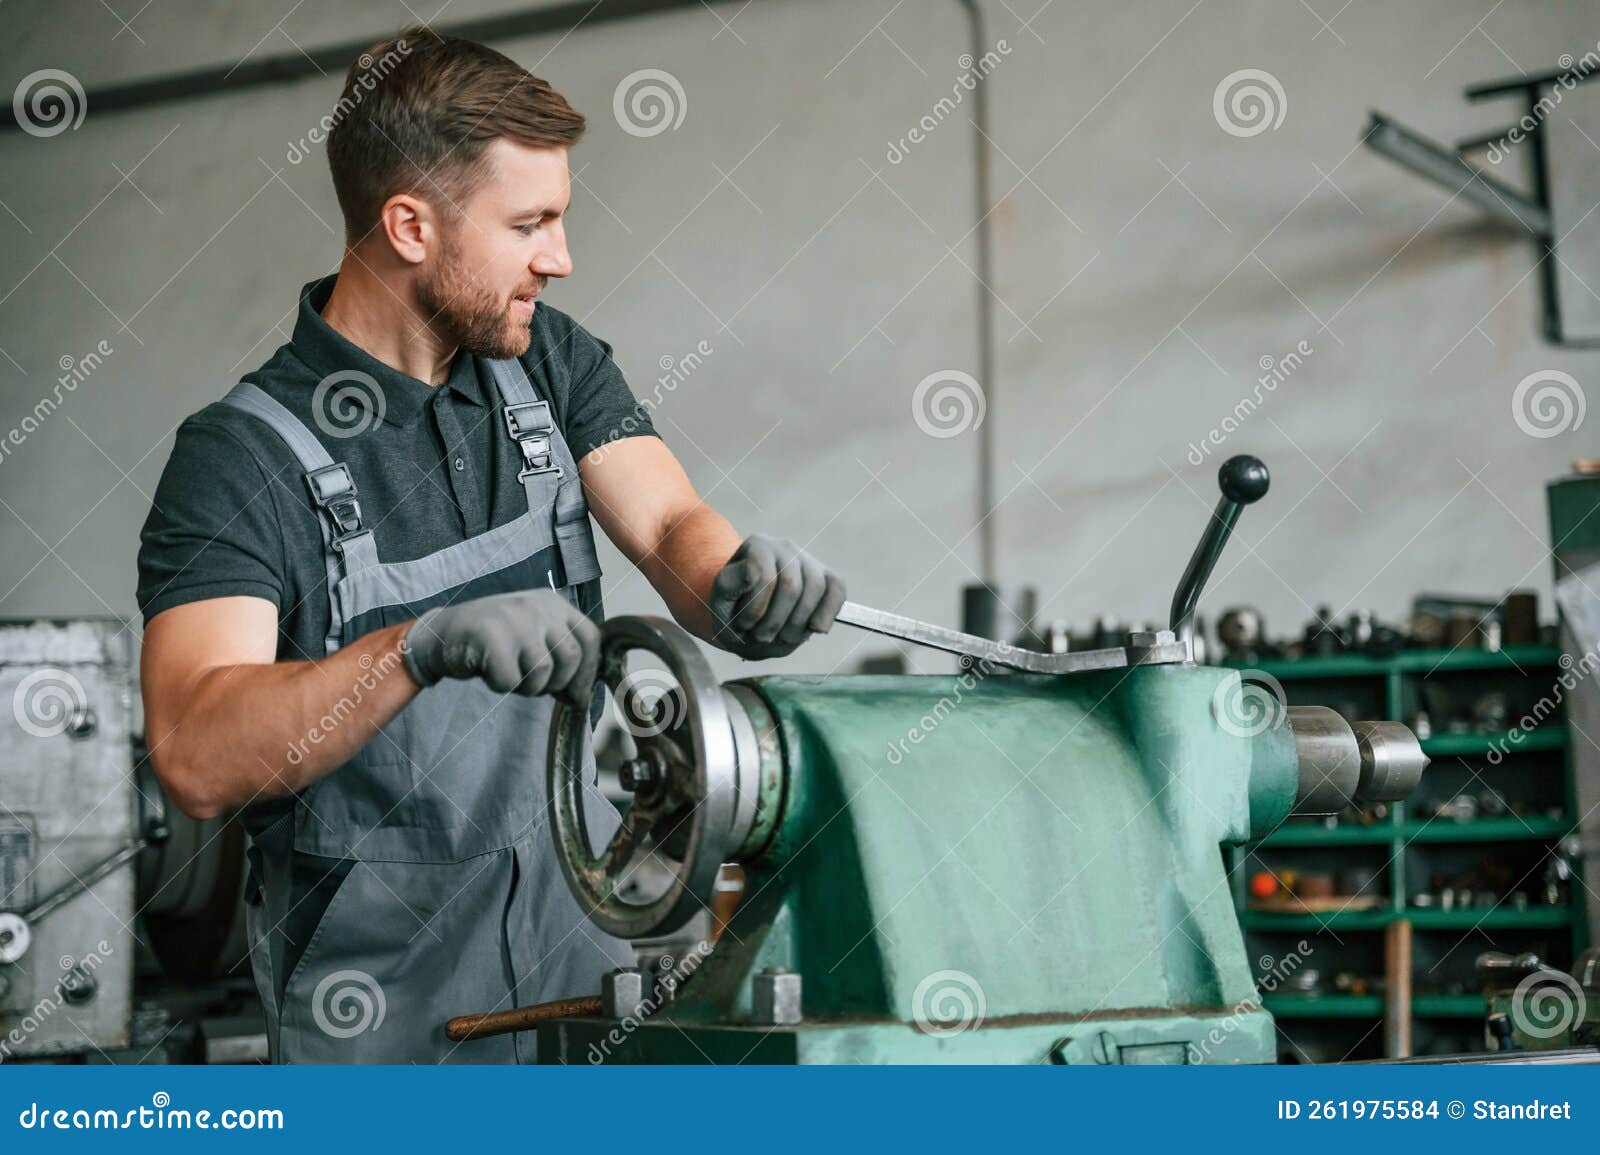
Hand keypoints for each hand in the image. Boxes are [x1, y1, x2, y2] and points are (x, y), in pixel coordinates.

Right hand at [402, 589, 600, 702]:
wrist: (443, 633)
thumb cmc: (494, 641)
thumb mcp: (534, 638)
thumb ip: (559, 656)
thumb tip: (581, 697)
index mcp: (553, 603)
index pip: (590, 637)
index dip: (587, 672)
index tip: (575, 695)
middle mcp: (538, 605)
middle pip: (571, 656)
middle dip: (557, 684)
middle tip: (533, 686)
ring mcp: (515, 618)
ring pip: (543, 672)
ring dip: (527, 687)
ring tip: (509, 674)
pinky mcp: (491, 636)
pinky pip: (511, 680)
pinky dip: (500, 686)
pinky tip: (488, 670)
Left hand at [707, 534, 845, 658]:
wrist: (748, 615)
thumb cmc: (734, 608)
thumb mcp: (719, 599)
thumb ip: (728, 584)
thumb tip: (753, 572)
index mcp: (757, 545)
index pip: (762, 577)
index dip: (754, 609)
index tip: (743, 625)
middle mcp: (785, 547)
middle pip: (790, 586)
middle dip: (775, 621)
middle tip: (761, 637)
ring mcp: (809, 560)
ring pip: (815, 589)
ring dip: (798, 624)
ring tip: (781, 637)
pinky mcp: (827, 577)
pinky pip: (837, 590)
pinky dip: (828, 613)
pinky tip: (814, 629)